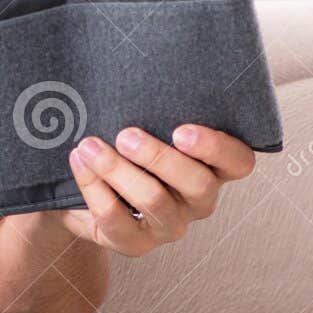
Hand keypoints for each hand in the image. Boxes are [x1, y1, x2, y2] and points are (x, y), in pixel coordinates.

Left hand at [43, 123, 256, 255]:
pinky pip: (116, 219)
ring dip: (117, 169)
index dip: (217, 148)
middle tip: (125, 135)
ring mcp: (168, 225)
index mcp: (211, 167)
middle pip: (198, 184)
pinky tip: (78, 163)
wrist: (74, 188)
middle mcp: (198, 200)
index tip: (181, 130)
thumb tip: (130, 68)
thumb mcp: (138, 123)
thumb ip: (149, 107)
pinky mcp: (135, 244)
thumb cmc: (118, 146)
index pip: (238, 162)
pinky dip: (93, 187)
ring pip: (154, 200)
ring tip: (88, 146)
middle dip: (159, 157)